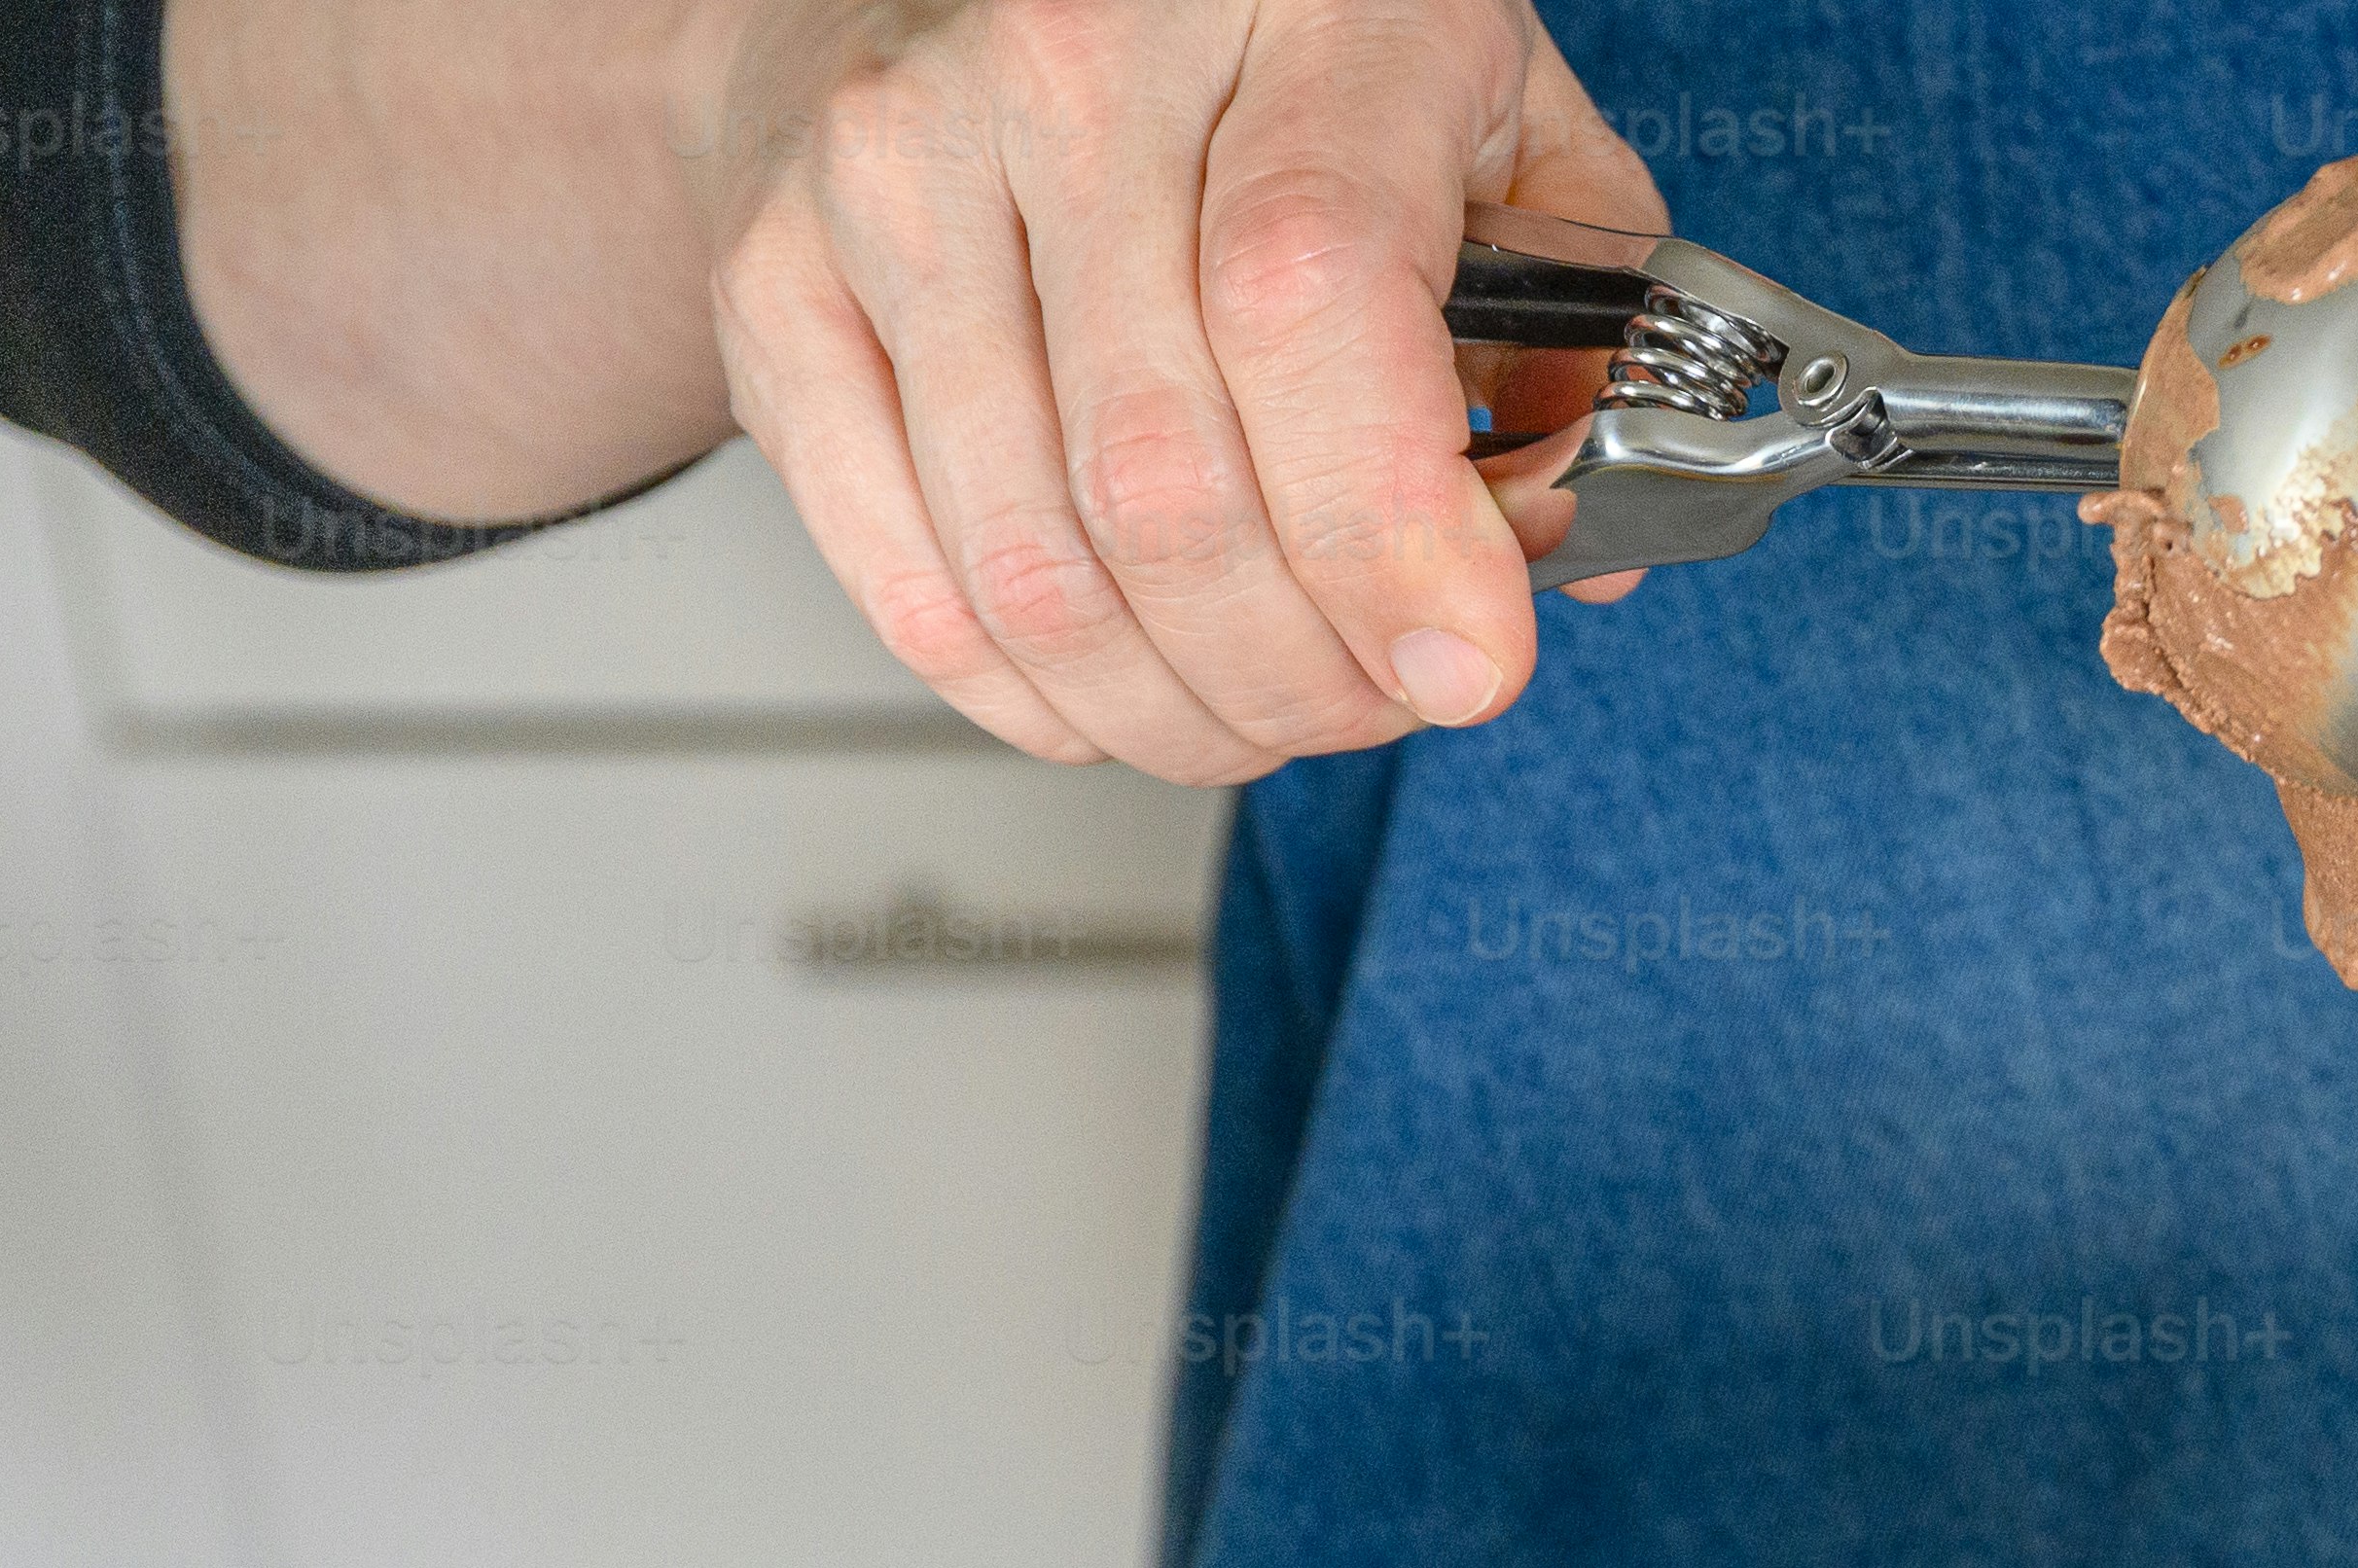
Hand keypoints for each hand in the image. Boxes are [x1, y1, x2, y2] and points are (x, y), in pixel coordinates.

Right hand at [691, 0, 1661, 778]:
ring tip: (1268, 704)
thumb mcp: (1483, 114)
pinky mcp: (777, 281)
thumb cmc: (1252, 51)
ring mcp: (894, 174)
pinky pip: (904, 578)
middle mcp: (1061, 71)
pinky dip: (1038, 693)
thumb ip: (1580, 316)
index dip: (1388, 534)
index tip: (1469, 661)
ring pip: (1036, 564)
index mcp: (1291, 16)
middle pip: (1168, 481)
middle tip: (1380, 699)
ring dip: (1184, 708)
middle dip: (1306, 672)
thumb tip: (1572, 547)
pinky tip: (1128, 689)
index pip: (1309, 302)